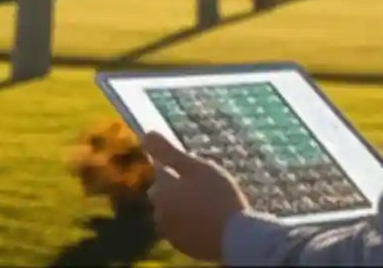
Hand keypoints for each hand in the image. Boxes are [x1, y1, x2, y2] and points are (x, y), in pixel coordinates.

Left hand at [143, 131, 249, 261]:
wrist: (237, 238)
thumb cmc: (218, 197)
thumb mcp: (196, 168)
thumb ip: (169, 152)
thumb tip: (146, 134)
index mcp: (161, 192)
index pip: (161, 173)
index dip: (175, 168)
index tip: (192, 169)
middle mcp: (160, 213)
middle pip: (164, 194)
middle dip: (177, 189)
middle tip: (203, 187)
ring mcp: (170, 232)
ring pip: (172, 213)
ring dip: (183, 208)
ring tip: (208, 205)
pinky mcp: (184, 247)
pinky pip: (182, 230)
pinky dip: (190, 225)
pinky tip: (208, 221)